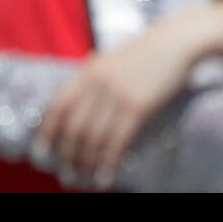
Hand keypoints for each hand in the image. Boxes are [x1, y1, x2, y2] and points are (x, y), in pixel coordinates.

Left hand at [33, 5, 208, 188]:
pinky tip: (106, 177)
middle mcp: (98, 84)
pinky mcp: (137, 106)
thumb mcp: (114, 60)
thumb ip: (94, 77)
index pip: (58, 107)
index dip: (47, 134)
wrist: (178, 41)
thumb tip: (77, 102)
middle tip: (69, 176)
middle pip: (74, 129)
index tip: (43, 154)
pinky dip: (108, 163)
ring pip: (93, 140)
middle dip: (69, 157)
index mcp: (89, 72)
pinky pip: (116, 142)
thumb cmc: (149, 52)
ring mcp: (117, 95)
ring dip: (87, 165)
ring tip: (87, 181)